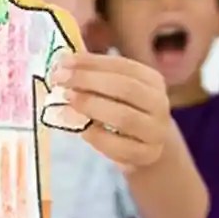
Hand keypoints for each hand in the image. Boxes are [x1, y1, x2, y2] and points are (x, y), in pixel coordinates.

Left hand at [50, 52, 171, 171]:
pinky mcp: (146, 155)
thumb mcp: (114, 92)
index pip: (122, 66)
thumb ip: (94, 78)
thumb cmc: (123, 112)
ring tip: (68, 102)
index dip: (91, 62)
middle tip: (60, 80)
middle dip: (88, 81)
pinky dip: (97, 136)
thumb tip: (63, 65)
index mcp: (152, 80)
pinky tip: (81, 130)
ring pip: (124, 117)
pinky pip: (119, 146)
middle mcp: (159, 103)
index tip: (64, 62)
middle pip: (125, 88)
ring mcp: (155, 131)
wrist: (145, 150)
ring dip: (92, 107)